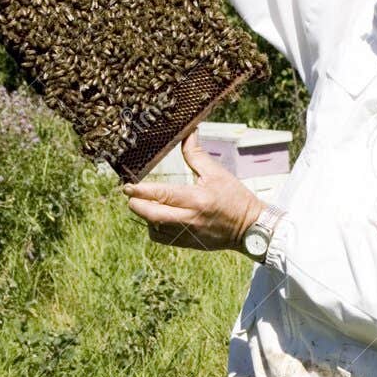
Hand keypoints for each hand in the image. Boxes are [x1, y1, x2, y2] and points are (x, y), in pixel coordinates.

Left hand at [120, 132, 264, 250]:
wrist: (250, 228)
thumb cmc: (234, 197)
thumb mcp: (216, 173)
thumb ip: (196, 155)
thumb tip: (187, 132)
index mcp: (197, 199)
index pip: (162, 195)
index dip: (141, 191)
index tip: (127, 187)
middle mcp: (190, 218)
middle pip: (152, 216)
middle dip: (136, 205)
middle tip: (131, 196)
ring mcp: (188, 234)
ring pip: (154, 229)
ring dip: (146, 217)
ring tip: (147, 205)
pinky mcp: (188, 244)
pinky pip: (162, 238)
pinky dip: (155, 228)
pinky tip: (158, 218)